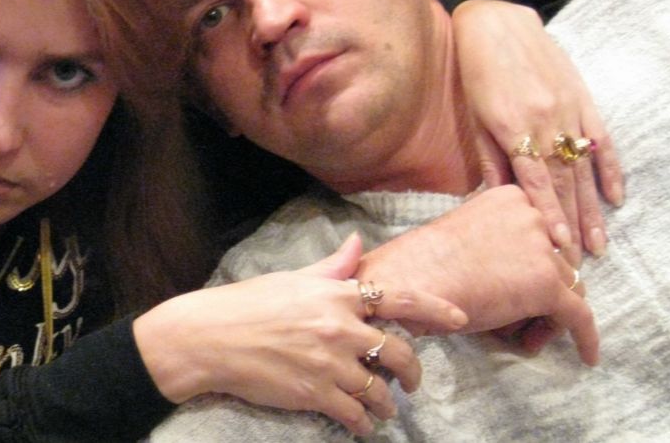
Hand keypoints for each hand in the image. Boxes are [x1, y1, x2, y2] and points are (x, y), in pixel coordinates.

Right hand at [134, 234, 466, 435]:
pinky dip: (364, 423)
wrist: (209, 338)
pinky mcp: (315, 394)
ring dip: (387, 403)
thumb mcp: (292, 279)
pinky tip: (361, 425)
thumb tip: (358, 244)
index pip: (399, 298)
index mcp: (335, 295)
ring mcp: (329, 364)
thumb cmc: (246, 304)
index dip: (436, 309)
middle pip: (399, 352)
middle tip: (411, 382)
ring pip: (380, 389)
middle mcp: (339, 328)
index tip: (460, 318)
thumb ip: (332, 267)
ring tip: (385, 410)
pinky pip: (356, 414)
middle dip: (413, 372)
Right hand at [358, 185, 598, 364]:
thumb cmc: (421, 262)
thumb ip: (499, 240)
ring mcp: (542, 248)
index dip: (531, 263)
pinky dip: (586, 337)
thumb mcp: (465, 232)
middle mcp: (533, 215)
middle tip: (518, 319)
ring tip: (521, 338)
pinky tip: (587, 357)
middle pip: (557, 261)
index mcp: (512, 197)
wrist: (407, 280)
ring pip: (568, 290)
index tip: (514, 284)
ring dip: (547, 316)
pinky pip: (580, 316)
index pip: (542, 233)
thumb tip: (518, 274)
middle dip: (542, 291)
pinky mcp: (547, 286)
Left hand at [452, 0, 624, 262]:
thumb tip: (497, 199)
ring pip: (583, 169)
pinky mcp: (581, 98)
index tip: (559, 247)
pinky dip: (610, 169)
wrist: (495, 23)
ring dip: (591, 208)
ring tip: (599, 243)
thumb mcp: (475, 117)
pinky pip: (601, 139)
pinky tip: (616, 197)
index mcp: (515, 129)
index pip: (536, 184)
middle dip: (571, 225)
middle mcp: (546, 123)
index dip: (549, 216)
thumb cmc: (474, 73)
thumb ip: (491, 158)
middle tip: (579, 262)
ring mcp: (568, 111)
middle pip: (563, 184)